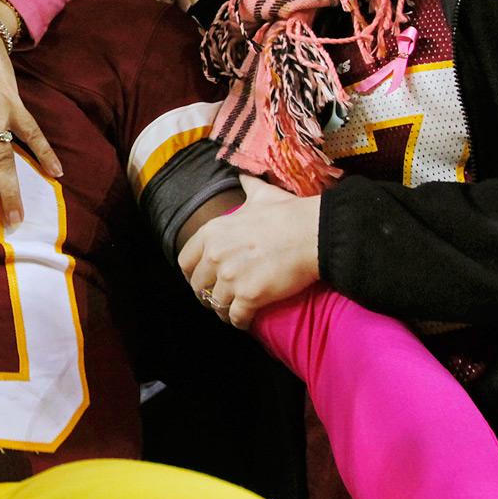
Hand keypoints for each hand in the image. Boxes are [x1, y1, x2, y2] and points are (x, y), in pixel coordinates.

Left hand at [178, 175, 320, 327]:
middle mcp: (216, 256)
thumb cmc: (288, 214)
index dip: (192, 272)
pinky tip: (245, 321)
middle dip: (206, 293)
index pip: (185, 260)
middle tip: (217, 297)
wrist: (312, 233)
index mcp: (213, 232)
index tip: (201, 277)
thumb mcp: (261, 195)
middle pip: (198, 286)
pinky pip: (236, 317)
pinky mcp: (249, 296)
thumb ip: (247, 187)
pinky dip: (239, 321)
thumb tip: (244, 176)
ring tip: (230, 311)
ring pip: (216, 304)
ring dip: (222, 310)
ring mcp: (231, 278)